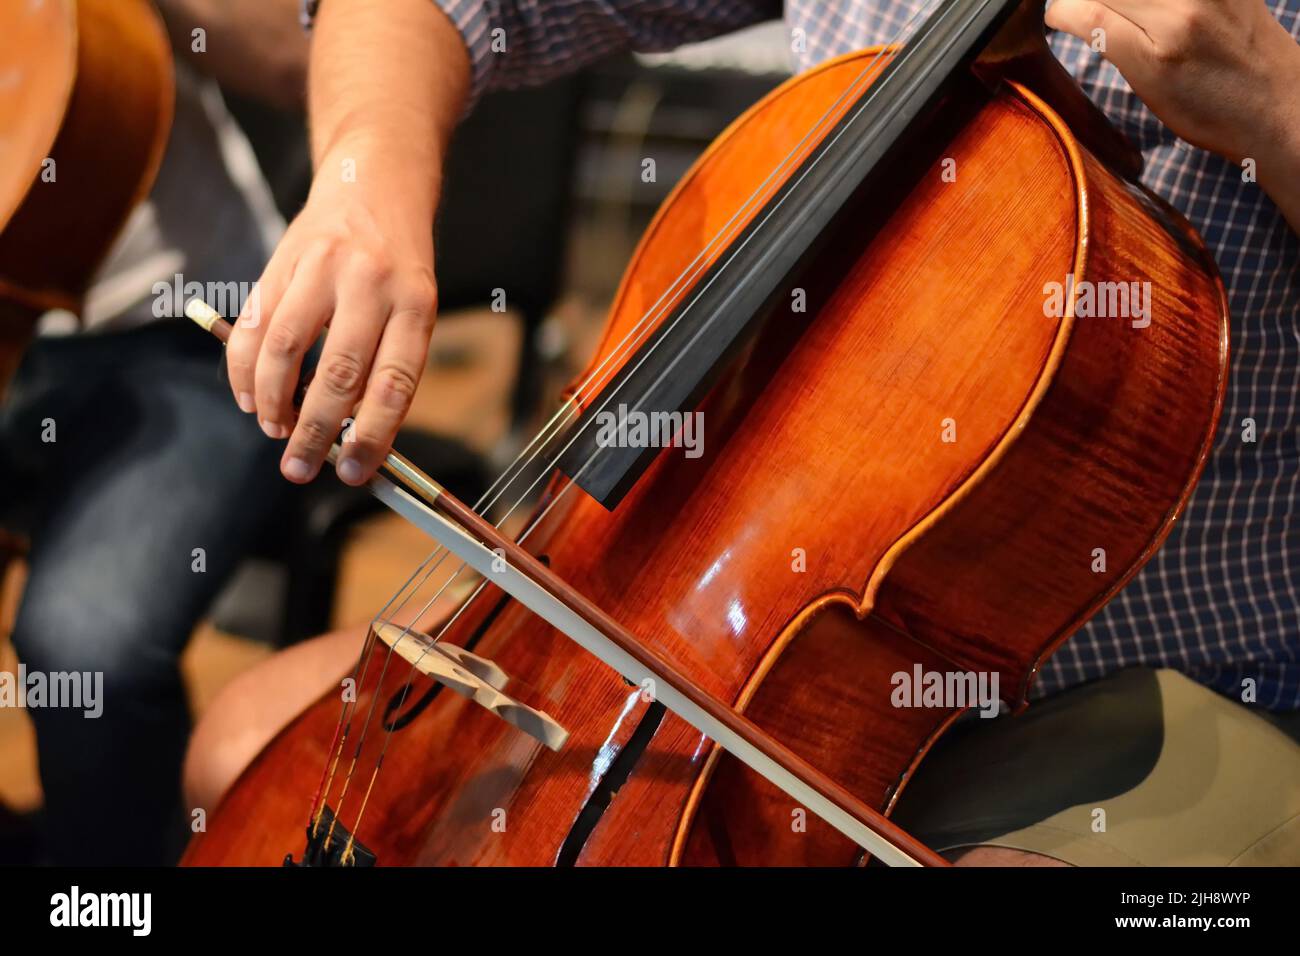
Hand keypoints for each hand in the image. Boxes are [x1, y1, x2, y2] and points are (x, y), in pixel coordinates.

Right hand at [225, 137, 438, 485]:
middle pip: (337, 374)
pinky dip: (244, 370)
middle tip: (301, 468)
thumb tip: (357, 441)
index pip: (393, 383)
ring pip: (285, 350)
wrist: (374, 182)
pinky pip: (253, 324)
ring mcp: (322, 269)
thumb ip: (387, 366)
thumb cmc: (398, 264)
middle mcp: (371, 284)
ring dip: (273, 402)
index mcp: (415, 304)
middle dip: (315, 432)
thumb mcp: (413, 309)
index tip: (355, 473)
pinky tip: (250, 397)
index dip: (372, 435)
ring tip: (275, 431)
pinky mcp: (281, 260)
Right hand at [1046, 0, 1299, 165]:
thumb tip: (1076, 10)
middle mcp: (1185, 7)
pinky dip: (1152, 1)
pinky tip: (1154, 13)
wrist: (1279, 104)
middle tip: (1091, 14)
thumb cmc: (1212, 109)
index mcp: (1158, 47)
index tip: (1055, 16)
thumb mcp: (1150, 88)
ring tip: (1122, 15)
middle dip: (1089, 0)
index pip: (1088, 10)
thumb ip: (1112, 42)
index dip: (1062, 10)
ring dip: (1119, 0)